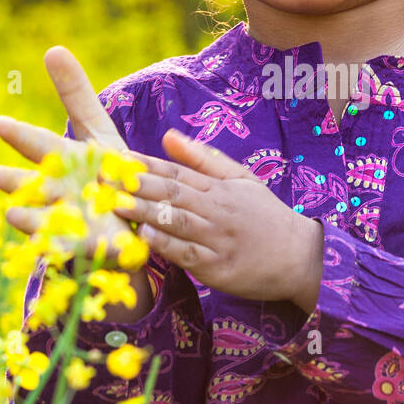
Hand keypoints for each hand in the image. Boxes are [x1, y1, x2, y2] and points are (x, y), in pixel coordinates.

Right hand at [0, 46, 150, 266]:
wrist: (129, 222)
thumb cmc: (104, 171)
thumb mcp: (98, 133)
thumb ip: (75, 96)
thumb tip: (52, 49)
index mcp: (62, 161)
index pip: (42, 144)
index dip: (23, 136)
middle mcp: (57, 192)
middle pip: (36, 185)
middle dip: (19, 181)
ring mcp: (67, 221)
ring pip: (44, 220)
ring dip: (29, 218)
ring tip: (12, 214)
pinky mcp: (83, 247)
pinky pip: (68, 248)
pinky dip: (58, 247)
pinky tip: (46, 247)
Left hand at [113, 126, 324, 310]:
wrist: (301, 256)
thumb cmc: (266, 217)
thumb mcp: (241, 180)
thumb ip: (203, 158)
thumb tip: (167, 135)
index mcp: (220, 187)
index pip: (176, 172)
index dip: (144, 164)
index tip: (115, 157)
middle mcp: (218, 209)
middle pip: (172, 193)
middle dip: (135, 184)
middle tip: (102, 177)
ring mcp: (218, 239)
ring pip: (177, 221)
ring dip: (144, 211)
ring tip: (114, 203)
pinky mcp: (220, 268)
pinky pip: (190, 254)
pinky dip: (168, 245)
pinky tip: (146, 237)